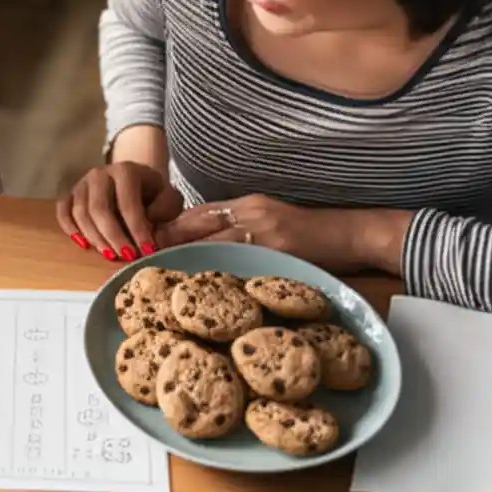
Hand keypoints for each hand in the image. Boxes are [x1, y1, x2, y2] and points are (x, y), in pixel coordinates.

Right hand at [56, 162, 183, 261]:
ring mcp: (82, 184)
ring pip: (80, 213)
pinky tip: (83, 245)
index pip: (128, 204)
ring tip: (110, 255)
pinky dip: (70, 229)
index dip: (137, 229)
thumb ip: (164, 210)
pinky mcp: (71, 194)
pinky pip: (63, 212)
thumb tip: (149, 230)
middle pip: (99, 209)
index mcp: (126, 171)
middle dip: (114, 237)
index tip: (148, 250)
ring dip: (95, 238)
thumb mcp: (168, 197)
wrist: (135, 180)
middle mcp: (99, 174)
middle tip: (127, 257)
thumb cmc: (153, 193)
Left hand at [154, 194, 406, 272]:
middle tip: (139, 258)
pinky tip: (198, 288)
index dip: (170, 228)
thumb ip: (238, 228)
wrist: (352, 235)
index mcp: (248, 204)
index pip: (198, 213)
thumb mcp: (271, 221)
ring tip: (157, 275)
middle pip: (196, 224)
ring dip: (183, 258)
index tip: (146, 243)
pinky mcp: (277, 250)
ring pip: (210, 242)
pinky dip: (216, 273)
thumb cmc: (310, 234)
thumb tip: (200, 244)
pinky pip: (238, 261)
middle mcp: (250, 212)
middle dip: (167, 242)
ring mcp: (263, 230)